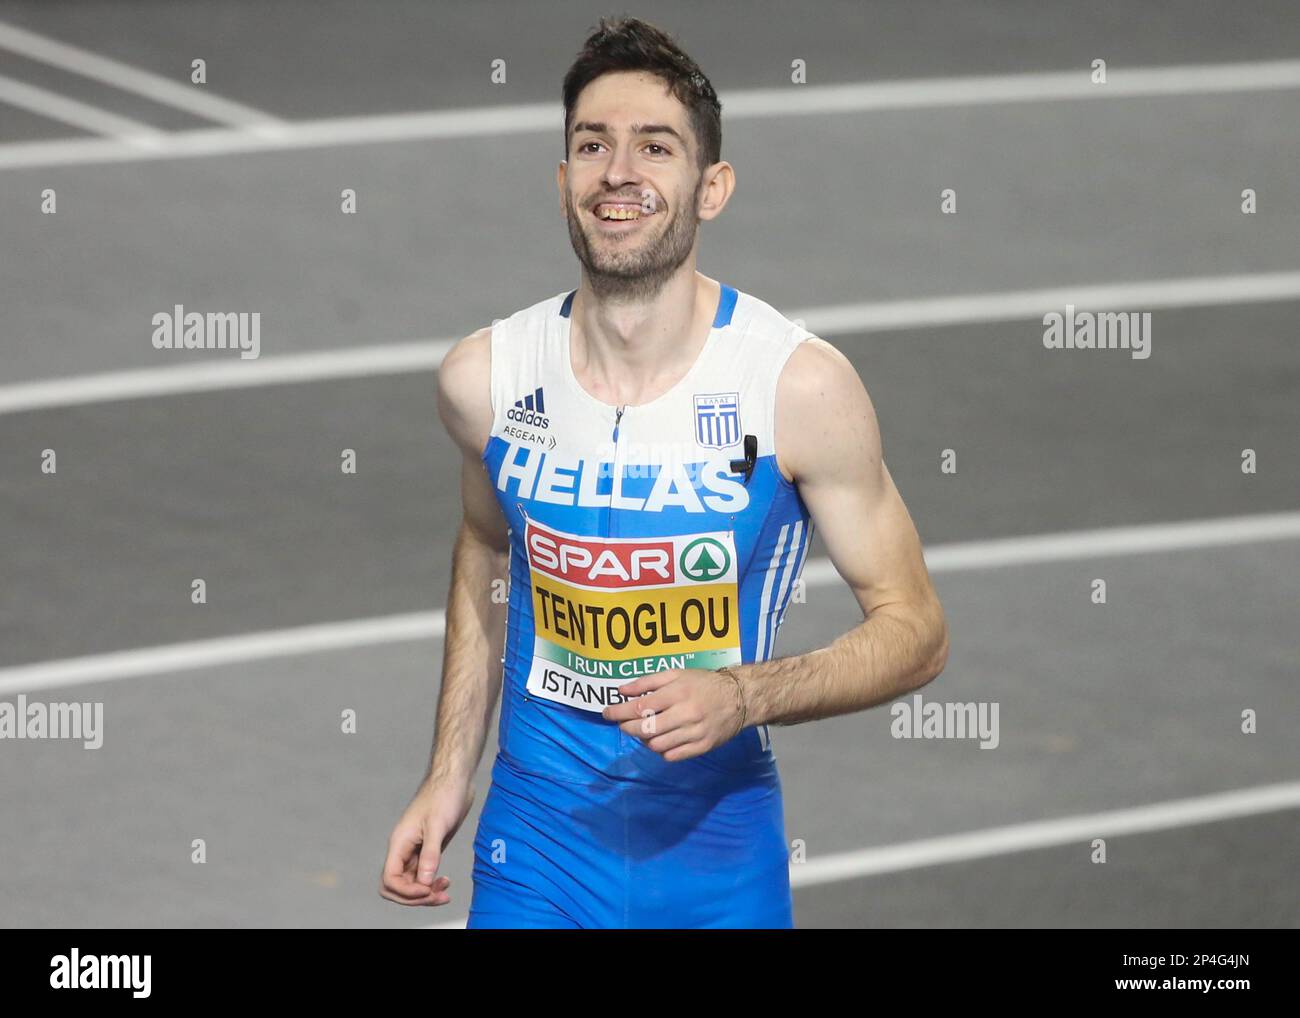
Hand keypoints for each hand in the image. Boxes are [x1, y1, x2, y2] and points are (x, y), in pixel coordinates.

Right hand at [379, 782, 473, 906]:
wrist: (454, 778)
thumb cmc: (444, 795)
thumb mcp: (438, 824)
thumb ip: (430, 854)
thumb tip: (424, 883)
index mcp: (400, 842)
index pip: (390, 879)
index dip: (407, 891)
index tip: (428, 889)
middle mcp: (404, 849)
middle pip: (397, 886)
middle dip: (416, 897)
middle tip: (440, 896)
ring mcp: (416, 850)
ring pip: (411, 882)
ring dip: (426, 893)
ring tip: (445, 891)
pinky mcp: (428, 848)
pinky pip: (423, 875)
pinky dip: (431, 883)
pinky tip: (445, 881)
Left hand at [601, 668, 745, 761]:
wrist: (740, 697)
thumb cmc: (703, 683)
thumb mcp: (676, 674)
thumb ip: (647, 682)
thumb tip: (621, 691)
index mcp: (677, 692)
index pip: (640, 706)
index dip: (618, 711)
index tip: (606, 713)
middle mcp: (685, 713)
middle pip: (645, 729)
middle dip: (627, 728)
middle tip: (623, 723)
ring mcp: (694, 732)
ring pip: (656, 745)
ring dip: (644, 740)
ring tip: (644, 730)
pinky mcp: (702, 747)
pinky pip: (671, 756)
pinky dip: (660, 750)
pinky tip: (661, 739)